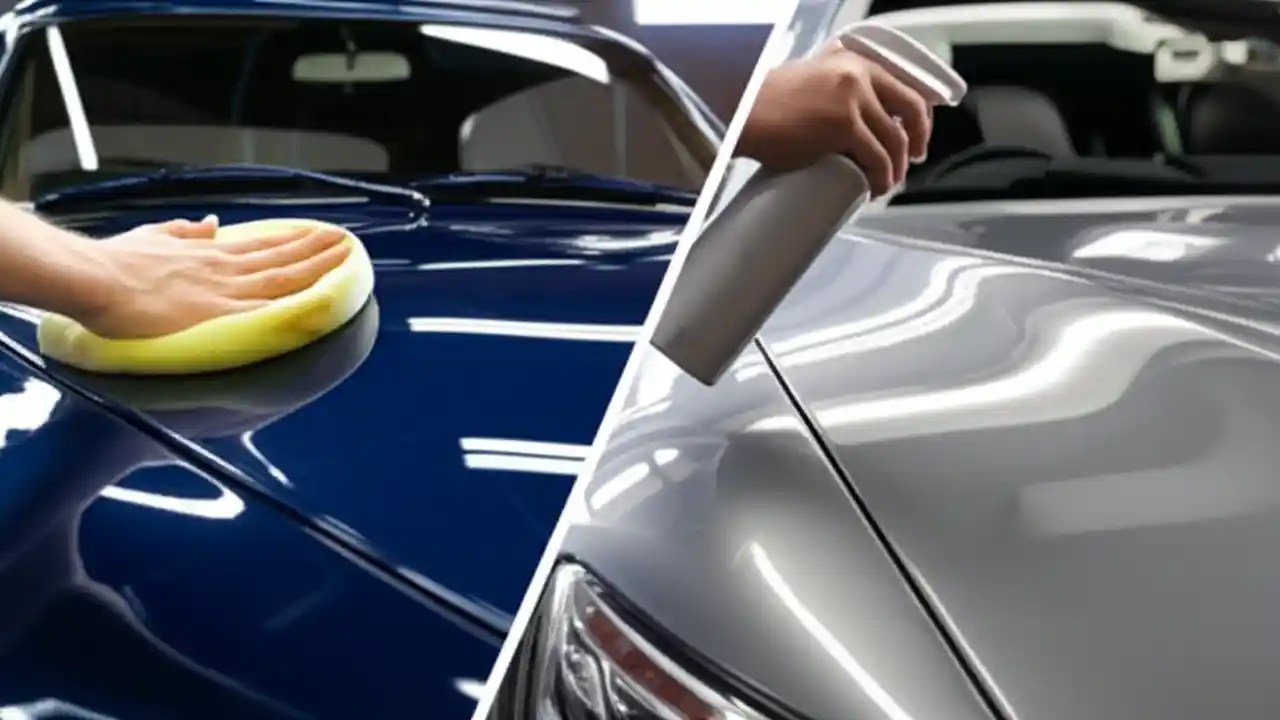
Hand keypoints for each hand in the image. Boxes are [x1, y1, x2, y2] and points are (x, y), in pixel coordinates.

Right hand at [73, 216, 350, 338]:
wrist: (95, 278)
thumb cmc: (115, 262)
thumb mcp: (153, 237)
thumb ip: (184, 233)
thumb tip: (209, 223)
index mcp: (209, 254)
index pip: (263, 246)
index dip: (295, 241)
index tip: (320, 234)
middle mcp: (224, 269)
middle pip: (281, 259)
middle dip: (317, 250)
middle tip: (347, 241)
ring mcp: (224, 291)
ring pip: (282, 278)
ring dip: (316, 268)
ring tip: (344, 258)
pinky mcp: (217, 314)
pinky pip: (266, 312)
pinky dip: (294, 307)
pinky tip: (318, 304)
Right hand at [738, 40, 933, 194]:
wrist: (742, 113)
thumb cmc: (765, 104)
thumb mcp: (810, 82)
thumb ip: (833, 90)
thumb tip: (849, 119)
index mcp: (853, 62)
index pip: (903, 85)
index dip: (917, 115)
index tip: (915, 134)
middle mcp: (858, 75)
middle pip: (910, 110)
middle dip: (917, 140)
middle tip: (910, 162)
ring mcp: (853, 100)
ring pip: (894, 140)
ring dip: (896, 168)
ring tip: (884, 183)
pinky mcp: (844, 127)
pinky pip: (877, 158)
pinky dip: (881, 178)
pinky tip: (874, 188)